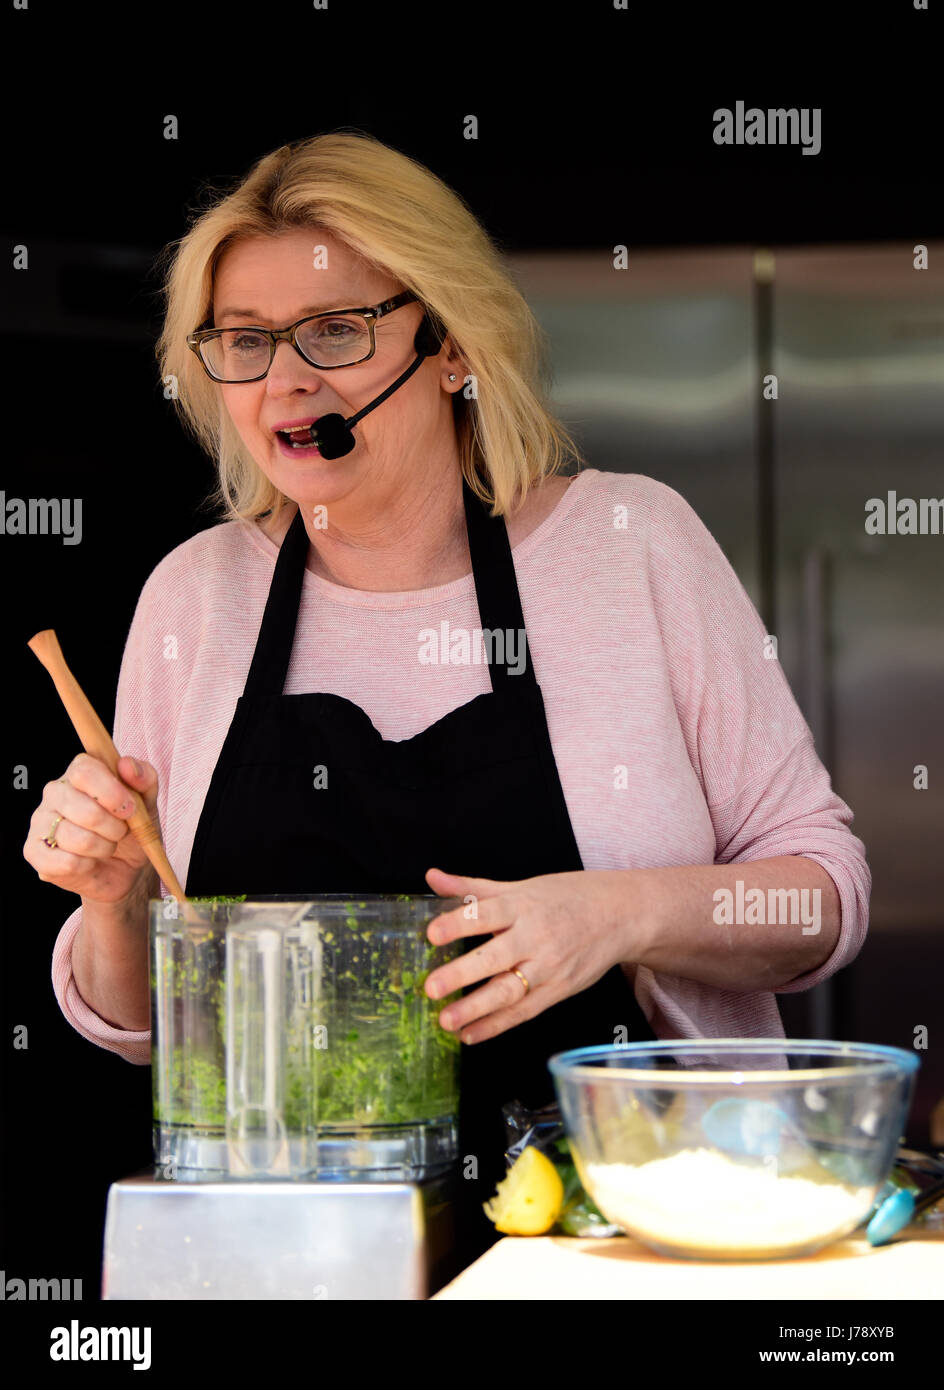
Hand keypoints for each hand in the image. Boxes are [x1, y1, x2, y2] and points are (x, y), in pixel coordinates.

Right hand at [23, 752, 161, 905]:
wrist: (125, 868)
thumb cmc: (132, 828)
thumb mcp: (147, 801)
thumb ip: (145, 777)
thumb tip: (127, 765)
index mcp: (80, 771)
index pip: (84, 771)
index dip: (112, 793)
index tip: (131, 809)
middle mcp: (55, 792)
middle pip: (84, 809)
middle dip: (114, 827)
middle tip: (121, 832)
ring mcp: (41, 821)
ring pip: (77, 839)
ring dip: (104, 848)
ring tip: (107, 846)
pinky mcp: (35, 852)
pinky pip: (65, 862)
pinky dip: (87, 866)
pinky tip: (90, 862)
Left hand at [422, 866, 649, 1043]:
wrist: (620, 915)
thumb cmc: (566, 898)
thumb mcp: (520, 887)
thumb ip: (472, 887)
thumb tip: (431, 877)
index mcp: (522, 906)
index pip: (487, 913)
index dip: (459, 923)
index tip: (432, 934)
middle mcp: (535, 937)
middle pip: (495, 958)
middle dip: (462, 974)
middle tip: (431, 987)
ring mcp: (548, 967)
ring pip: (509, 991)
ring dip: (476, 1009)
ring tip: (446, 1021)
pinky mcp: (558, 991)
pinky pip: (523, 1012)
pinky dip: (496, 1025)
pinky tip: (469, 1034)